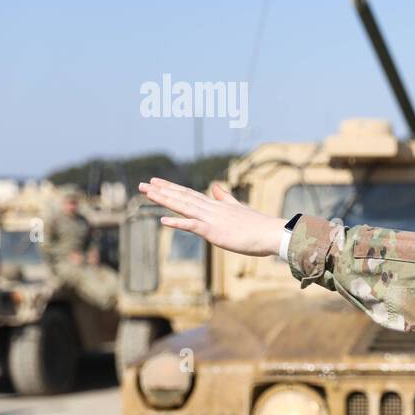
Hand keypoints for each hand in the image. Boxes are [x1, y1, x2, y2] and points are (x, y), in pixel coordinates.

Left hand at [139, 178, 286, 257]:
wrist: (272, 233)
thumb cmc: (258, 225)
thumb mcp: (238, 208)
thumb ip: (225, 198)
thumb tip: (215, 187)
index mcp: (216, 205)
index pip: (189, 194)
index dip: (172, 188)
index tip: (156, 182)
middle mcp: (211, 209)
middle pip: (182, 197)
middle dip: (161, 191)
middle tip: (142, 185)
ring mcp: (212, 219)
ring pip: (184, 207)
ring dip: (165, 200)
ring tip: (147, 193)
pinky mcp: (215, 232)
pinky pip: (193, 226)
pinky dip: (178, 223)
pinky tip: (163, 220)